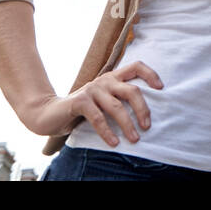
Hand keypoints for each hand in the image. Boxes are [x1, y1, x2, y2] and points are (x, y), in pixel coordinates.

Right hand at [23, 61, 162, 145]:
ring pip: (117, 106)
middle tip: (147, 126)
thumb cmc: (82, 110)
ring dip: (128, 124)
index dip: (150, 74)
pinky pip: (98, 118)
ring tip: (134, 139)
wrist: (49, 114)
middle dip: (143, 109)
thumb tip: (146, 116)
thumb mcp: (104, 102)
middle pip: (132, 90)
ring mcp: (92, 90)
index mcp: (113, 77)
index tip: (161, 88)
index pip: (136, 66)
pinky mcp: (80, 102)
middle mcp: (104, 80)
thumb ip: (119, 101)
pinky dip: (107, 132)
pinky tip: (113, 143)